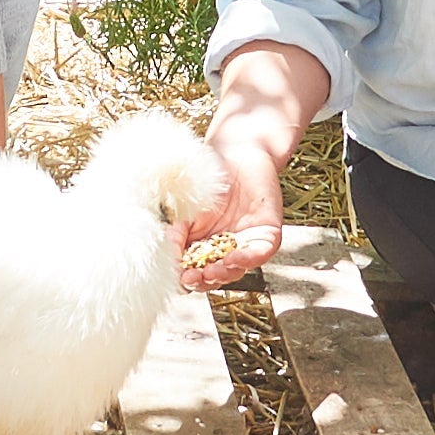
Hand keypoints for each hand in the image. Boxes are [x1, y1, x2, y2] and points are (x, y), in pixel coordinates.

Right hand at [178, 117, 287, 290]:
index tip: (178, 277)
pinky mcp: (267, 235)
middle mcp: (225, 250)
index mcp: (203, 246)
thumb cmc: (209, 179)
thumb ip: (177, 231)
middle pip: (213, 277)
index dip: (186, 279)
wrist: (237, 153)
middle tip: (192, 278)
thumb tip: (167, 254)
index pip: (193, 272)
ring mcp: (247, 244)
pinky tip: (233, 258)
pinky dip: (247, 259)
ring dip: (222, 274)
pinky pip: (260, 254)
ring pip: (236, 271)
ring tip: (210, 271)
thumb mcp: (186, 207)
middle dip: (202, 281)